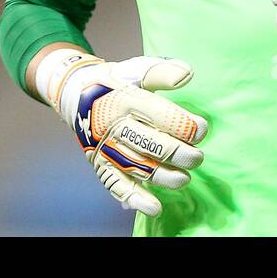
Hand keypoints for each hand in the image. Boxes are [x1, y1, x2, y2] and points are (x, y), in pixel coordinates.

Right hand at [41, 51, 208, 216]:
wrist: (74, 94)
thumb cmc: (115, 82)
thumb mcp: (135, 70)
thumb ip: (161, 72)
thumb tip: (187, 75)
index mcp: (125, 98)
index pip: (158, 114)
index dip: (183, 124)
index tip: (202, 130)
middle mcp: (113, 125)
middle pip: (150, 144)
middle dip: (178, 153)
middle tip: (197, 158)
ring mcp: (105, 148)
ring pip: (137, 167)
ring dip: (163, 176)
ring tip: (184, 179)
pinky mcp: (99, 165)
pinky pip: (116, 185)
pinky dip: (136, 199)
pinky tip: (155, 207)